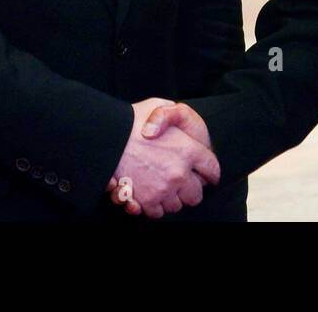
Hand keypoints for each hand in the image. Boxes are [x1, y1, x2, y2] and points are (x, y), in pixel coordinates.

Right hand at [106, 98, 219, 217]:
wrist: (105, 137)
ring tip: (161, 187)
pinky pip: (157, 212)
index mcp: (188, 149)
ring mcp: (163, 189)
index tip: (206, 175)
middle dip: (190, 190)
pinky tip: (148, 195)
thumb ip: (172, 114)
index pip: (212, 169)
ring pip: (176, 206)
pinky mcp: (146, 201)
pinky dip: (154, 206)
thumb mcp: (157, 106)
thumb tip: (177, 120)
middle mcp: (179, 172)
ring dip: (170, 198)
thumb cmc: (129, 121)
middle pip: (196, 194)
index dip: (210, 173)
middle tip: (180, 184)